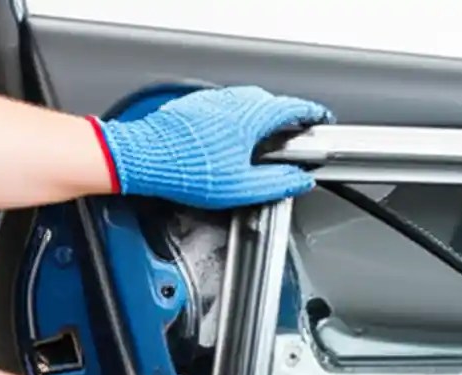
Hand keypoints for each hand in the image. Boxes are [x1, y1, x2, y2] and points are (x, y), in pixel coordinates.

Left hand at [98, 86, 332, 209]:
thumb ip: (278, 183)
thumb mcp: (242, 187)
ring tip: (263, 141)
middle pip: (272, 103)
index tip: (321, 119)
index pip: (295, 107)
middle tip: (296, 134)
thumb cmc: (186, 169)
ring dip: (261, 118)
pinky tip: (230, 141)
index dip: (313, 114)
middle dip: (287, 118)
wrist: (141, 157)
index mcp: (253, 116)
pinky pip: (225, 107)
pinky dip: (237, 120)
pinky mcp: (194, 106)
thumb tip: (299, 181)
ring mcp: (211, 100)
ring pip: (247, 104)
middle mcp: (233, 101)